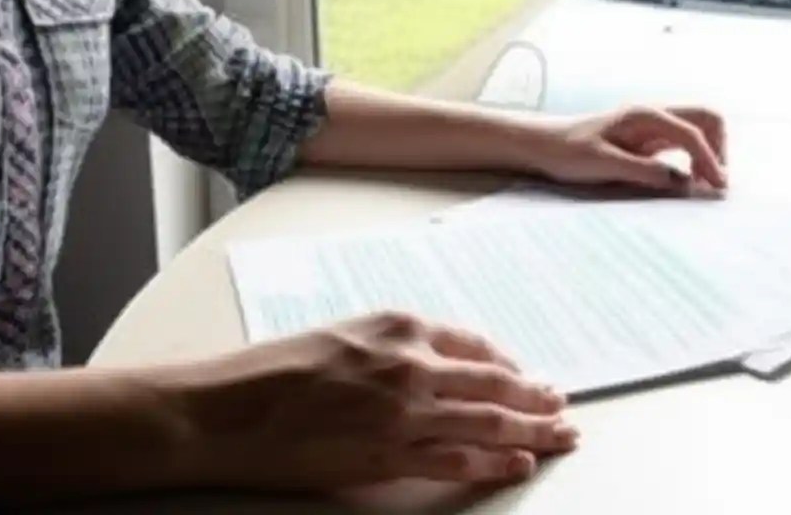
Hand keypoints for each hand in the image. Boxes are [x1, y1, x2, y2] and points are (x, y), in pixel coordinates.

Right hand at [167, 312, 575, 490]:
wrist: (227, 409)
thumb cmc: (272, 371)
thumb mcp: (341, 335)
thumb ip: (391, 347)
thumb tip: (429, 366)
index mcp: (398, 326)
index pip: (474, 345)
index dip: (509, 363)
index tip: (526, 375)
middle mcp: (411, 364)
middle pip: (495, 382)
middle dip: (537, 397)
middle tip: (563, 406)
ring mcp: (404, 412)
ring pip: (489, 420)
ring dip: (533, 430)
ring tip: (562, 435)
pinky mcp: (390, 455)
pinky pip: (459, 460)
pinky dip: (495, 463)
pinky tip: (520, 465)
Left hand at [534, 106, 727, 193]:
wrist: (544, 145)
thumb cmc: (567, 152)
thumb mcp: (602, 164)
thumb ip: (643, 171)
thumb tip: (684, 181)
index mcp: (643, 115)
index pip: (692, 133)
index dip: (709, 160)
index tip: (715, 188)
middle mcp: (653, 115)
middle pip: (707, 118)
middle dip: (719, 147)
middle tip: (715, 183)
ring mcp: (652, 126)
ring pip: (699, 128)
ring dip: (711, 151)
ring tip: (706, 184)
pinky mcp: (648, 140)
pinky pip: (684, 142)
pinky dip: (696, 158)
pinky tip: (689, 180)